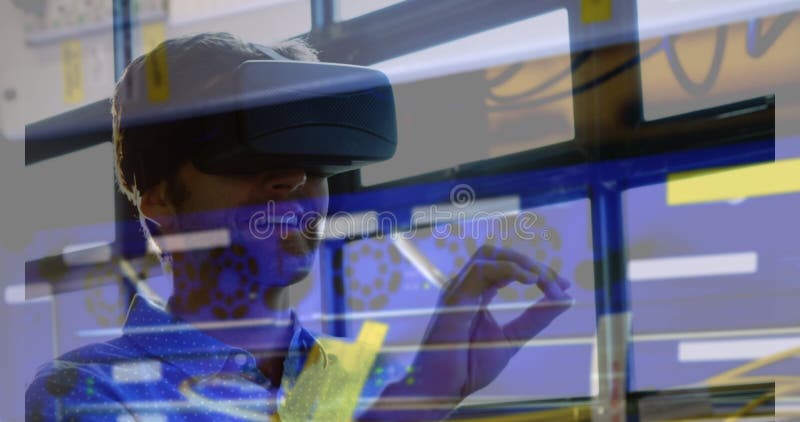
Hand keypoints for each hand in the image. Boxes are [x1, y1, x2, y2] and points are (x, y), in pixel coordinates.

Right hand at [411, 244, 572, 398]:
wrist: (444, 388)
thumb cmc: (469, 366)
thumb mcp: (512, 339)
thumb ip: (536, 318)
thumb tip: (565, 298)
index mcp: (476, 295)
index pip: (505, 268)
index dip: (534, 270)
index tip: (563, 284)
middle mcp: (465, 287)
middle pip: (496, 253)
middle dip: (528, 261)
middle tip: (554, 279)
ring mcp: (458, 290)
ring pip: (488, 254)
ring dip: (520, 261)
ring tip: (542, 277)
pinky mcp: (454, 298)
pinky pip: (481, 270)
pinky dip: (509, 269)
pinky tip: (530, 280)